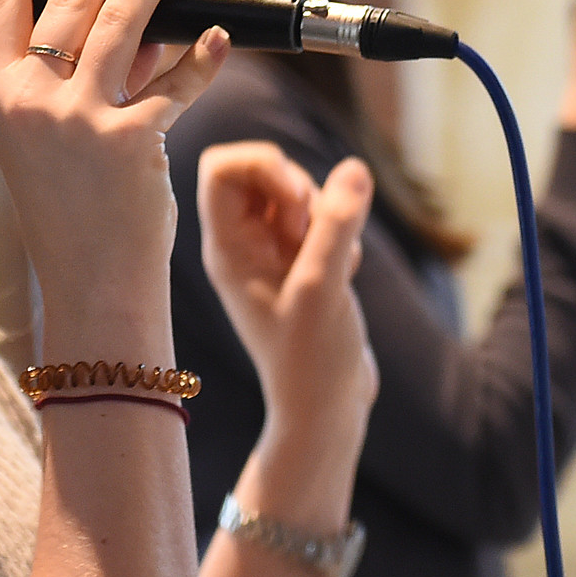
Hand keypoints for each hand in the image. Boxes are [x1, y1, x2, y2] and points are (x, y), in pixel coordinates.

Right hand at [0, 0, 228, 348]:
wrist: (93, 284)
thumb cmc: (74, 210)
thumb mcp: (51, 139)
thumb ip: (81, 79)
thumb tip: (143, 22)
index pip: (1, 0)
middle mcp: (29, 101)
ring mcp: (77, 120)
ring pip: (123, 21)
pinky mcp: (130, 140)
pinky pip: (178, 81)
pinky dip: (205, 57)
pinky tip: (217, 41)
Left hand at [199, 144, 377, 434]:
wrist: (328, 410)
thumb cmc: (312, 360)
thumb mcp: (323, 288)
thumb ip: (335, 226)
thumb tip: (354, 169)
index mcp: (227, 249)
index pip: (221, 168)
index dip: (263, 167)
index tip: (297, 201)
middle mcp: (243, 247)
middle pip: (262, 171)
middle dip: (302, 189)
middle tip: (314, 234)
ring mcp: (274, 255)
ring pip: (297, 193)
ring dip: (327, 213)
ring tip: (336, 261)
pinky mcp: (305, 264)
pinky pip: (323, 219)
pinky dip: (342, 234)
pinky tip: (347, 274)